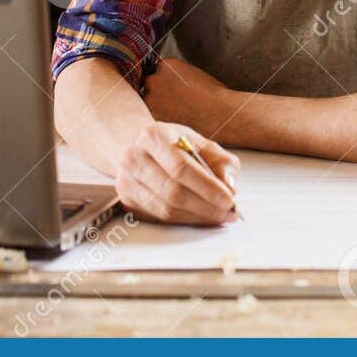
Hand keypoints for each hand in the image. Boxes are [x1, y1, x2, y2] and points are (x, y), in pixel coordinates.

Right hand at [114, 121, 240, 225]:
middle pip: (173, 192)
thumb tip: (230, 186)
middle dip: (206, 207)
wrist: (134, 144)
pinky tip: (200, 216)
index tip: (229, 199)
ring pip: (166, 209)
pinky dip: (185, 220)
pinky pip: (160, 217)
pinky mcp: (126, 199)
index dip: (207, 187)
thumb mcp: (197, 141)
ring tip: (219, 215)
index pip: (181, 167)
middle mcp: (134, 158)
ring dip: (198, 217)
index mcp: (153, 136)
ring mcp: (126, 180)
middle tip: (229, 212)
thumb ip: (219, 160)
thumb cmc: (170, 143)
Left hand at [141, 57, 237, 138]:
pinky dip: (159, 121)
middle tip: (173, 105)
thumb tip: (172, 85)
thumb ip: (177, 77)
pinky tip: (174, 123)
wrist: (219, 113)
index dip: (165, 83)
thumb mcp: (195, 75)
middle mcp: (155, 79)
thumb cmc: (214, 96)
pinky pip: (151, 118)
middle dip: (158, 94)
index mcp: (166, 65)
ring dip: (157, 108)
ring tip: (175, 116)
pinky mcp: (151, 116)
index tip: (172, 91)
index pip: (157, 72)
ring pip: (148, 103)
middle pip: (149, 86)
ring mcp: (150, 98)